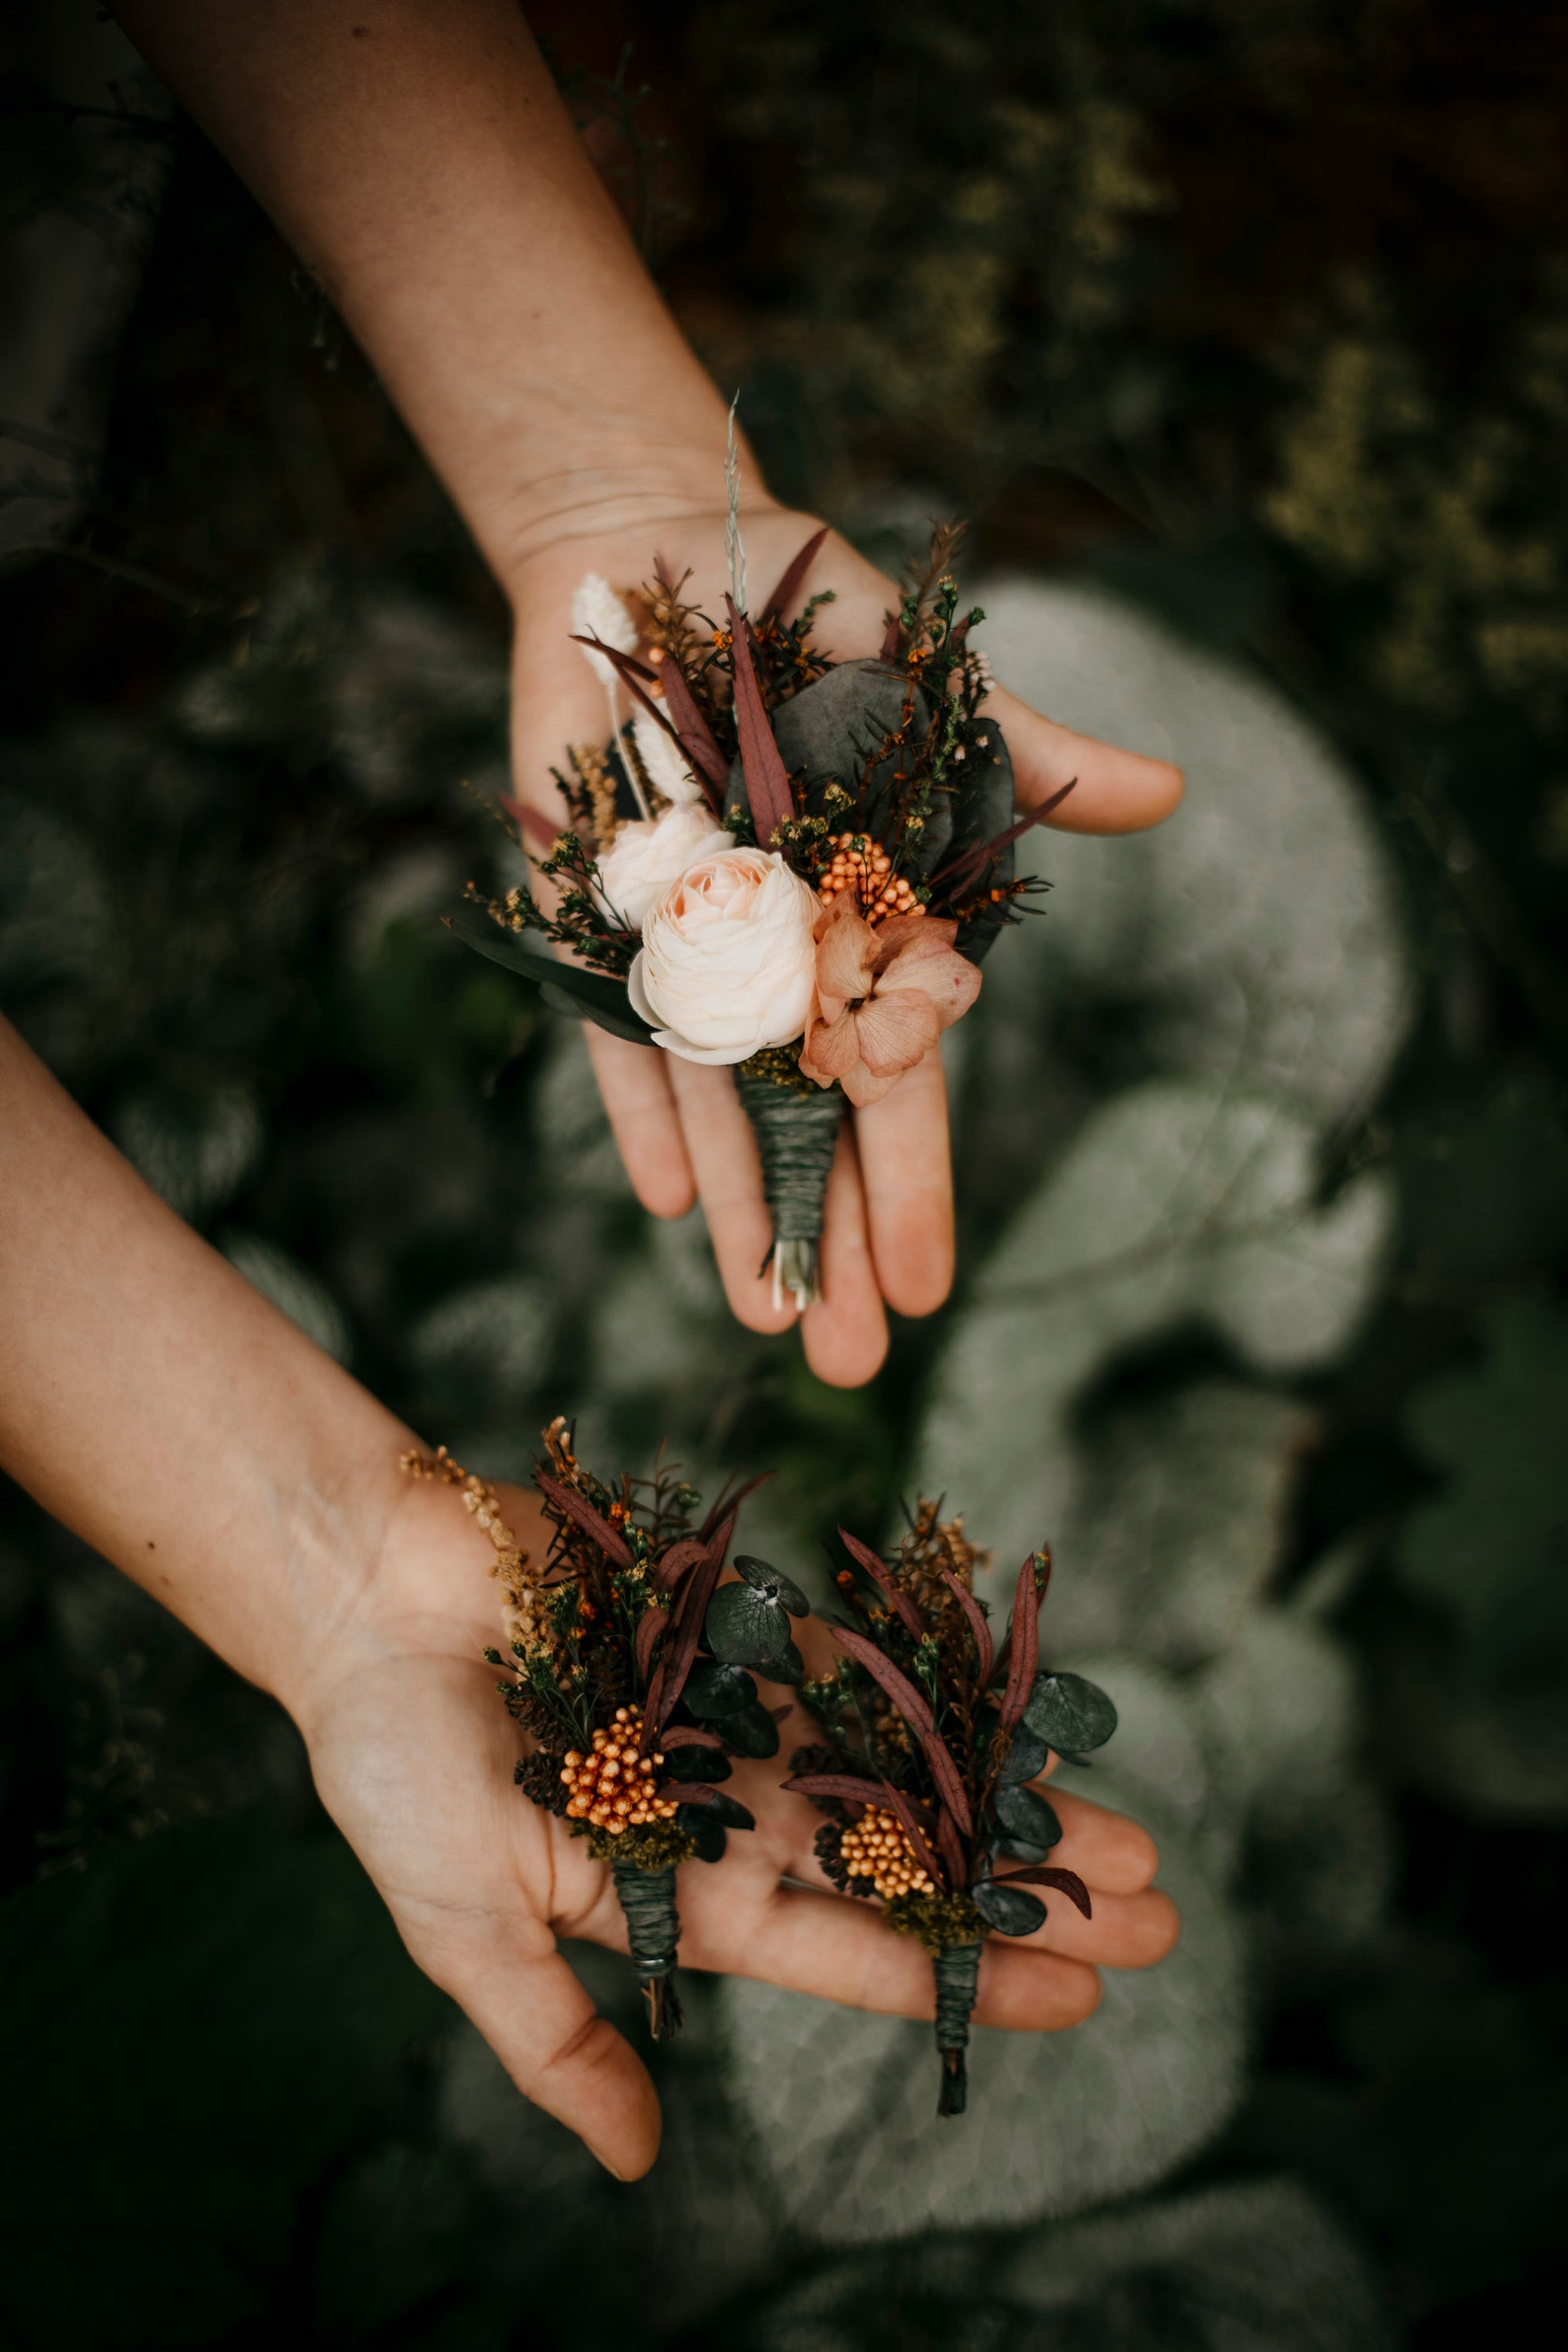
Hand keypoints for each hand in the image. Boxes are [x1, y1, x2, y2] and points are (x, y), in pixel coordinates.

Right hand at [296, 1474, 1178, 2180]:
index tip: (1084, 1998)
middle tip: (1164, 1917)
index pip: (851, 1951)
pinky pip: (856, 1660)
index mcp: (675, 1892)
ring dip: (1012, 1796)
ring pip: (907, 1766)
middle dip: (1028, 1894)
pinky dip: (936, 1685)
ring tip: (1129, 1831)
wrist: (367, 1590)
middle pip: (909, 1864)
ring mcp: (738, 1715)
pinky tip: (1018, 1706)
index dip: (964, 1976)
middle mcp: (727, 1811)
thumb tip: (639, 2166)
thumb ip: (552, 2039)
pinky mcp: (731, 1626)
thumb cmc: (393, 1760)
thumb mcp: (461, 1923)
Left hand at [509, 503, 1182, 1386]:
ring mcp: (688, 954)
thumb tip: (1169, 794)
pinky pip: (614, 1036)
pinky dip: (639, 1108)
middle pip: (810, 1132)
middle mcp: (783, 963)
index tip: (926, 1291)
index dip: (911, 1188)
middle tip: (844, 1365)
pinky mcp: (597, 923)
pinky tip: (665, 1204)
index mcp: (872, 930)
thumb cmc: (819, 622)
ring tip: (762, 1322)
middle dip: (829, 1244)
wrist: (659, 550)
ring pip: (719, 1112)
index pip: (899, 1086)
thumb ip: (1032, 759)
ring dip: (741, 1214)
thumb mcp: (936, 694)